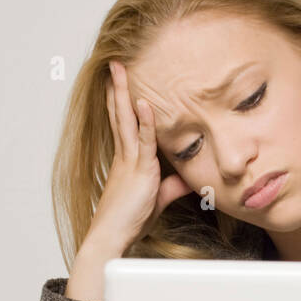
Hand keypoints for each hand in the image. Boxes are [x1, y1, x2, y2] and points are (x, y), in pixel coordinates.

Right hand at [88, 59, 192, 254]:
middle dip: (117, 88)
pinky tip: (143, 103)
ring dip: (123, 93)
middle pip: (120, 114)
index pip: (123, 123)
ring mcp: (130, 161)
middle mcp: (125, 156)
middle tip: (114, 64)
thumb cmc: (130, 221)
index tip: (117, 82)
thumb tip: (187, 178)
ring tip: (119, 69)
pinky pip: (143, 141)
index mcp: (127, 160)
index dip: (120, 102)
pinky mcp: (139, 171)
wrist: (113, 236)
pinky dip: (145, 121)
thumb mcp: (158, 199)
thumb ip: (173, 186)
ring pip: (126, 120)